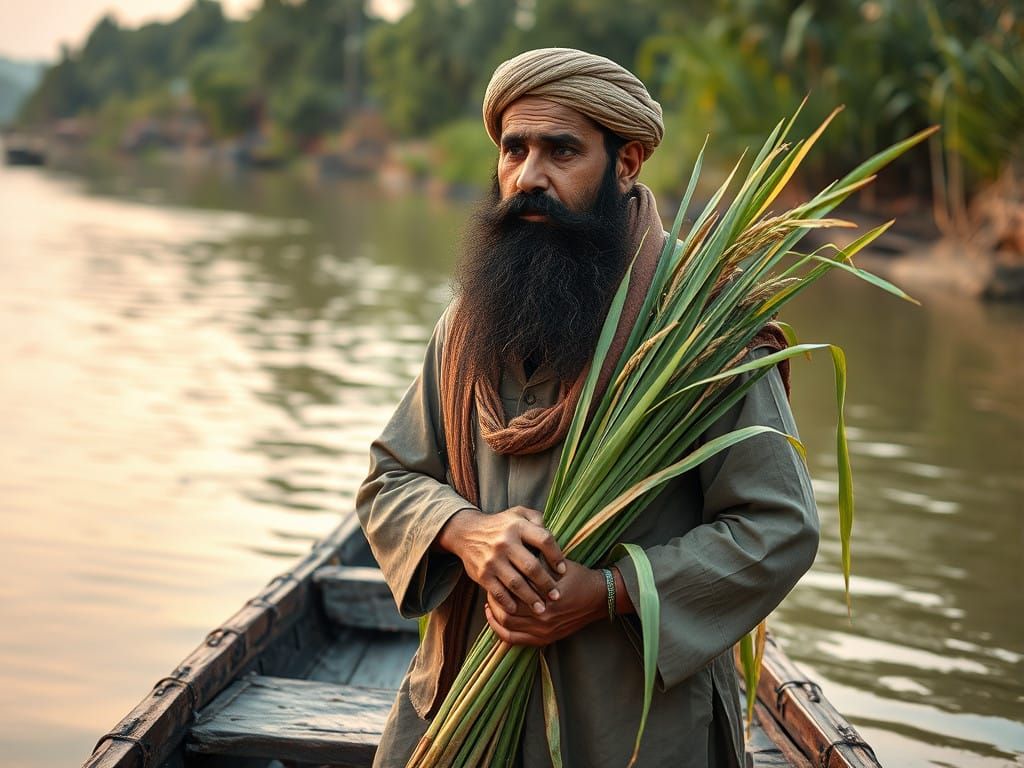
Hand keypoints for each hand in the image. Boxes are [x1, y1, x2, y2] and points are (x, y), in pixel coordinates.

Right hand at [436, 506, 565, 614]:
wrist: (466, 532)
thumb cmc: (501, 525)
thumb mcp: (518, 513)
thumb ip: (537, 519)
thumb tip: (553, 535)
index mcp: (517, 526)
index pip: (544, 540)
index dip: (556, 556)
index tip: (563, 570)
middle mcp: (505, 542)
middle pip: (531, 567)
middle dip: (546, 584)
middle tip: (556, 596)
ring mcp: (493, 560)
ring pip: (516, 583)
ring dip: (531, 598)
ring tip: (542, 609)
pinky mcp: (482, 574)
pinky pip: (498, 592)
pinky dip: (508, 603)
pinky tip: (517, 609)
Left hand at [484, 559, 605, 646]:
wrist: (599, 597)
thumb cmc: (578, 576)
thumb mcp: (558, 565)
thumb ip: (536, 564)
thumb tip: (512, 555)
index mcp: (546, 596)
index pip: (513, 590)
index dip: (500, 581)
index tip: (496, 572)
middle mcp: (543, 617)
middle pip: (506, 610)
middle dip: (494, 597)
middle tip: (491, 585)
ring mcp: (544, 632)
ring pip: (507, 626)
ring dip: (495, 614)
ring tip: (490, 602)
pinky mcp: (545, 639)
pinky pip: (514, 640)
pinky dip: (500, 630)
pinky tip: (496, 619)